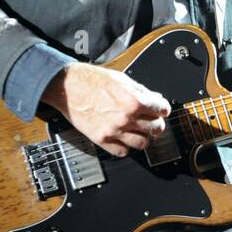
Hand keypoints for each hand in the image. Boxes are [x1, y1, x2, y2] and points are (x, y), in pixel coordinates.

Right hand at [40, 63, 170, 157]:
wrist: (68, 87)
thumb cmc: (91, 80)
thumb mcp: (122, 79)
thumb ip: (141, 91)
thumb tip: (155, 99)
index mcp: (134, 100)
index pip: (162, 110)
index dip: (163, 109)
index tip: (161, 110)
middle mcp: (126, 117)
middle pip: (156, 129)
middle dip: (156, 124)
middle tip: (152, 121)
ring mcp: (114, 131)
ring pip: (143, 144)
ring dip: (144, 137)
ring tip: (140, 131)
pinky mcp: (102, 139)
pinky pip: (123, 151)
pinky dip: (126, 147)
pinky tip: (124, 138)